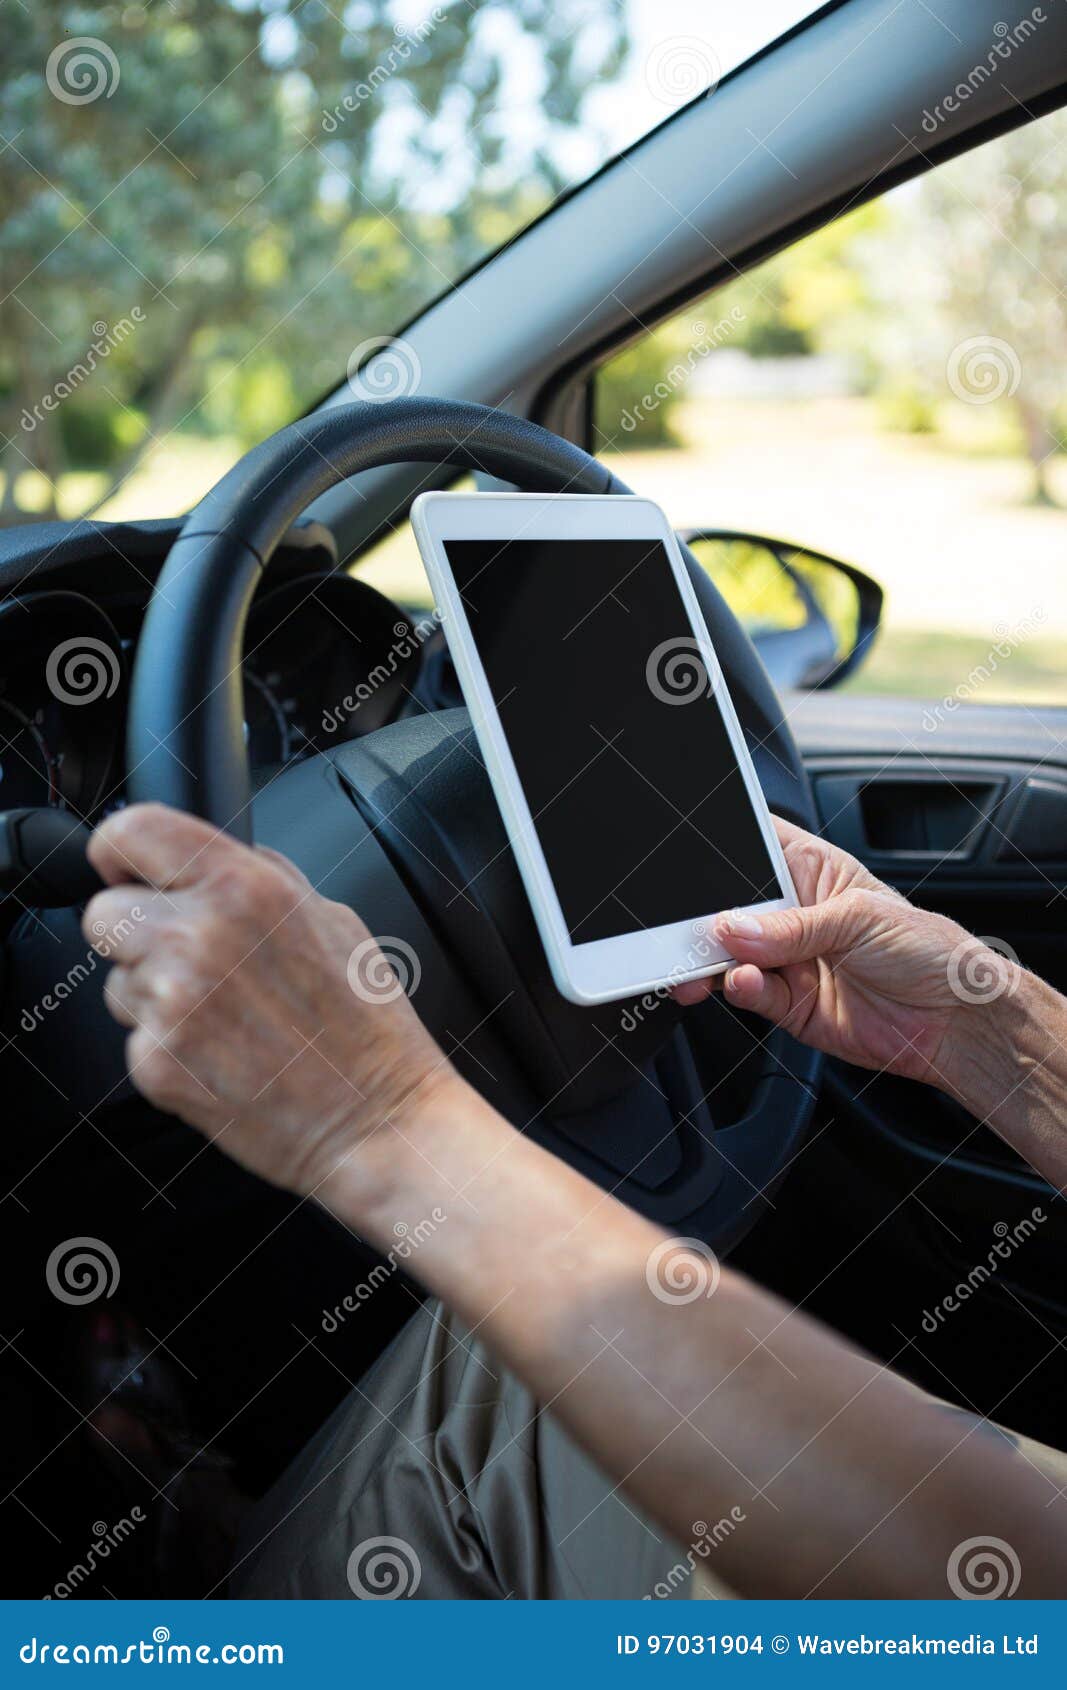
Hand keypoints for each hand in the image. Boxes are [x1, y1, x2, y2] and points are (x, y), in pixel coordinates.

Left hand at [84, 804, 457, 1196]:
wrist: (377, 1118)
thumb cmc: (365, 1027)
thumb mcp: (333, 919)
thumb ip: (264, 878)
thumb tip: (219, 857)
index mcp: (245, 887)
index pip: (132, 831)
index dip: (119, 852)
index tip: (129, 871)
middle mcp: (200, 936)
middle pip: (104, 913)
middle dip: (136, 935)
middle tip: (190, 962)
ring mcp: (173, 1002)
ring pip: (116, 980)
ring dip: (153, 995)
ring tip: (223, 1017)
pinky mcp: (157, 1062)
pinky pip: (134, 1039)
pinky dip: (168, 1048)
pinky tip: (222, 1055)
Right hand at [674, 817, 1017, 1087]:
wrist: (956, 1022)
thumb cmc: (928, 950)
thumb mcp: (860, 919)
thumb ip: (792, 926)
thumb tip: (731, 927)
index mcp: (811, 872)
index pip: (752, 846)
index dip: (721, 844)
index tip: (688, 854)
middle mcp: (792, 915)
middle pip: (728, 906)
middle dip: (701, 914)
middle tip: (684, 924)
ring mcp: (787, 961)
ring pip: (728, 954)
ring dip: (710, 960)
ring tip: (707, 963)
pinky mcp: (788, 1005)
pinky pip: (749, 994)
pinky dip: (739, 991)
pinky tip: (744, 983)